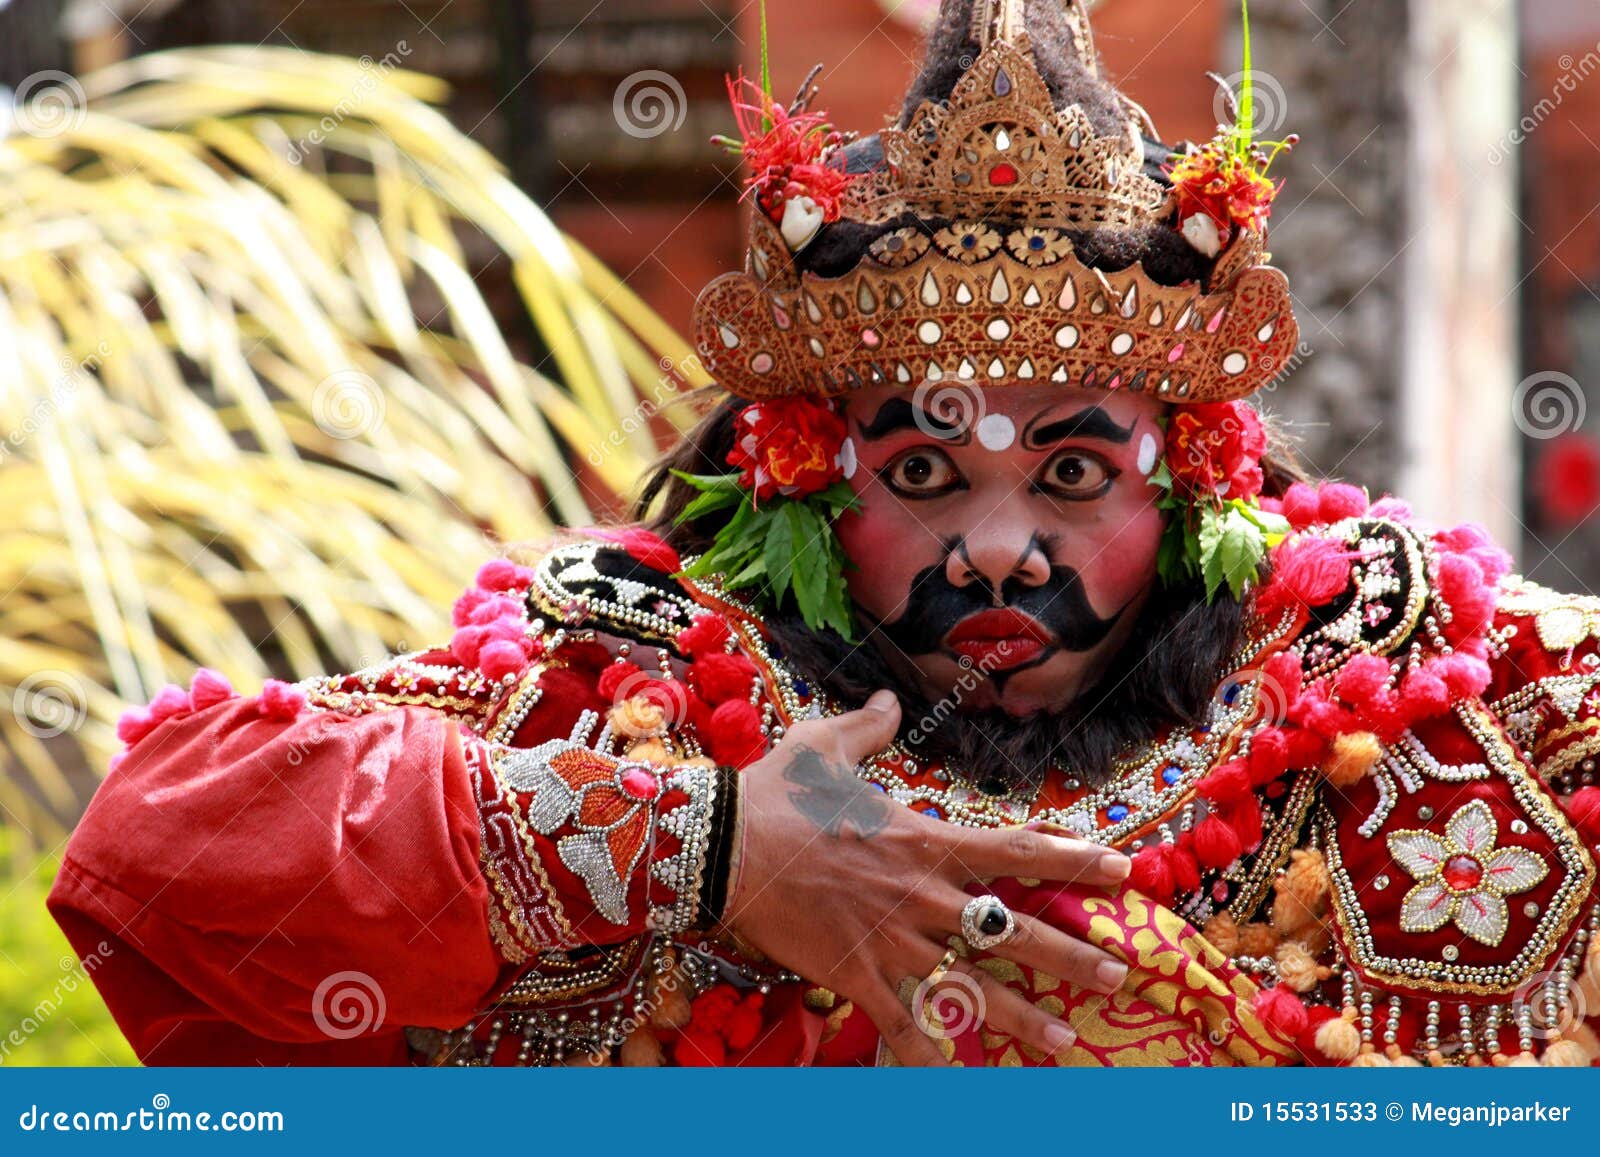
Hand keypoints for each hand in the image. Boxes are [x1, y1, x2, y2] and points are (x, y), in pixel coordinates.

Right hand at [721, 690, 1131, 1065]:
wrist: (721, 847)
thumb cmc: (775, 794)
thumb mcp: (824, 745)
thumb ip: (868, 727)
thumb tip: (886, 702)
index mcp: (924, 838)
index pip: (1018, 849)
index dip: (1076, 859)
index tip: (1123, 869)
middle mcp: (922, 894)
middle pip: (1014, 930)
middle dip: (1071, 955)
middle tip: (1117, 974)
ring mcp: (892, 940)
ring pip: (973, 987)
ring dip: (1024, 1017)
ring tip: (1067, 1042)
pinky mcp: (856, 974)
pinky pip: (903, 1022)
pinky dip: (929, 1054)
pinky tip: (954, 1077)